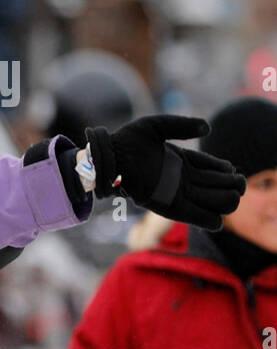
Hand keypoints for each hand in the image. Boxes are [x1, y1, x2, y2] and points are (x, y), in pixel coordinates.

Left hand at [85, 115, 244, 230]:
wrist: (107, 156)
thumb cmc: (127, 140)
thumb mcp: (158, 126)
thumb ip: (183, 126)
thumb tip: (207, 128)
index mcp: (176, 160)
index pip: (204, 166)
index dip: (220, 170)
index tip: (233, 171)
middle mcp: (174, 178)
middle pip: (206, 185)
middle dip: (225, 187)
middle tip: (241, 187)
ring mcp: (168, 191)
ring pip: (200, 200)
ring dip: (218, 203)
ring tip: (236, 202)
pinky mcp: (160, 203)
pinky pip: (185, 214)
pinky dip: (200, 218)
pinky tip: (217, 222)